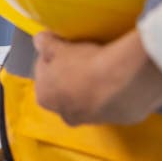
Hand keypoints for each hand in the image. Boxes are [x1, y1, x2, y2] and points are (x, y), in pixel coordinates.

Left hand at [32, 29, 161, 125]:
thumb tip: (39, 40)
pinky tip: (116, 76)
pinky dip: (111, 91)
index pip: (43, 72)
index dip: (53, 56)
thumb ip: (44, 44)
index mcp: (44, 97)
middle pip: (64, 89)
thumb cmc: (82, 64)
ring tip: (101, 65)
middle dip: (70, 74)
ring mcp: (91, 120)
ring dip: (91, 85)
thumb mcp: (57, 47)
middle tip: (82, 56)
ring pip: (87, 98)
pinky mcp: (116, 119)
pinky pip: (110, 102)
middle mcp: (64, 115)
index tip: (65, 47)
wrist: (122, 79)